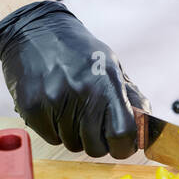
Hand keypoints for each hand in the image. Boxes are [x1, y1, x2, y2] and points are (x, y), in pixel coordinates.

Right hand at [0, 1, 146, 158]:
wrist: (36, 31)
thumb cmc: (77, 51)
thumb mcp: (110, 65)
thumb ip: (130, 96)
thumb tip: (146, 124)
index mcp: (107, 82)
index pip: (122, 133)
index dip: (124, 146)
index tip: (121, 145)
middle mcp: (82, 92)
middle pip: (95, 147)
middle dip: (97, 142)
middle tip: (91, 124)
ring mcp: (55, 100)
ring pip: (71, 144)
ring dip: (74, 134)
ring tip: (69, 108)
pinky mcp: (32, 107)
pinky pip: (51, 138)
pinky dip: (54, 129)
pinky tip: (53, 107)